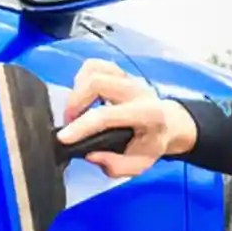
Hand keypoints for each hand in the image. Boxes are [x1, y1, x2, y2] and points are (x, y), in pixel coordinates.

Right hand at [56, 59, 197, 177]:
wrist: (168, 123)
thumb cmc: (151, 144)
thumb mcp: (140, 164)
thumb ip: (116, 165)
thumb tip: (91, 155)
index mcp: (147, 115)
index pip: (106, 115)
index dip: (81, 126)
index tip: (63, 138)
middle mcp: (137, 91)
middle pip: (97, 83)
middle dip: (75, 104)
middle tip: (70, 124)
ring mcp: (128, 77)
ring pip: (93, 70)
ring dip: (76, 91)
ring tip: (76, 112)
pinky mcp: (119, 71)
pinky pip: (94, 65)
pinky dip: (81, 79)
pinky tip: (82, 97)